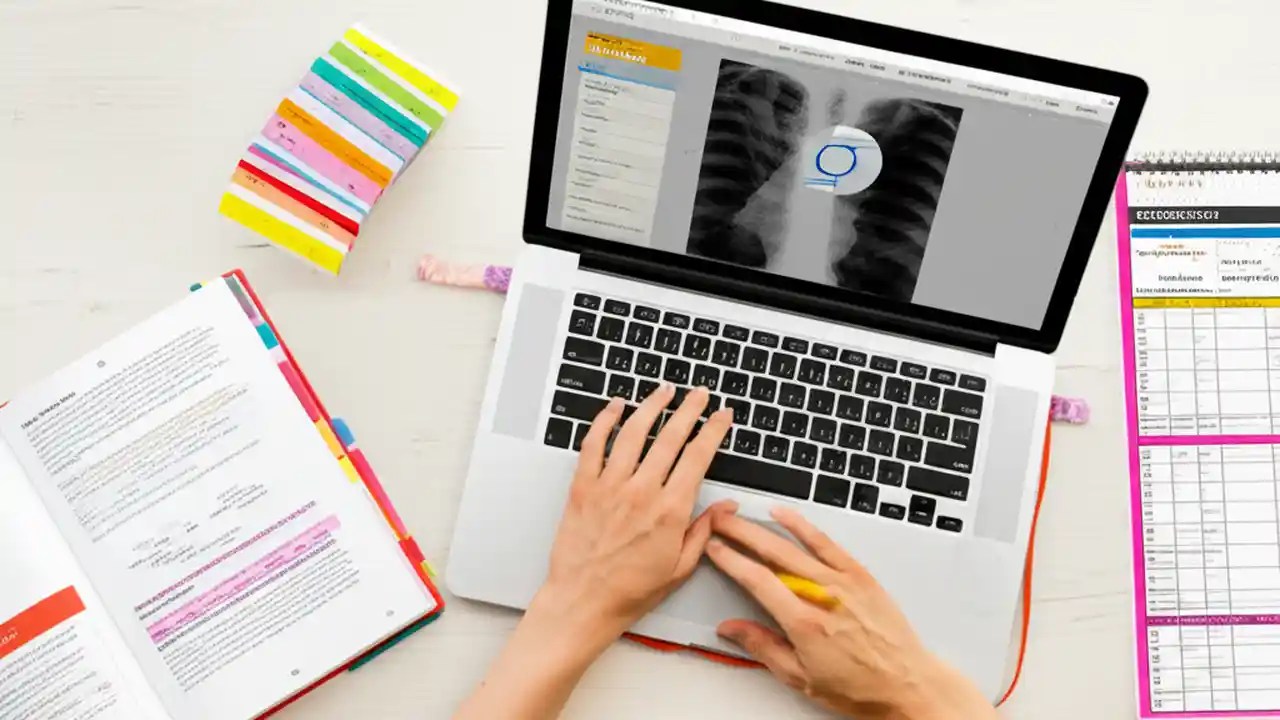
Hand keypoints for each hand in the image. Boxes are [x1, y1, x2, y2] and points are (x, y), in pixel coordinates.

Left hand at [535, 383, 735, 647]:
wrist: (583, 601)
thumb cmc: (630, 591)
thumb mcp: (680, 568)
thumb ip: (704, 532)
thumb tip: (726, 507)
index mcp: (670, 511)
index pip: (698, 457)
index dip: (714, 430)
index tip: (722, 415)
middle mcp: (641, 492)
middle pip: (670, 437)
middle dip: (689, 410)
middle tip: (699, 394)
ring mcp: (610, 486)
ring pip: (634, 432)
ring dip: (652, 406)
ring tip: (664, 391)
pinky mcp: (583, 487)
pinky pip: (594, 444)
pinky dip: (605, 420)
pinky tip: (616, 406)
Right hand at [707, 508, 996, 719]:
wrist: (907, 683)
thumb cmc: (859, 687)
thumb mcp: (802, 679)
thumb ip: (763, 648)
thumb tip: (730, 629)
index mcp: (804, 623)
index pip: (757, 581)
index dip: (730, 561)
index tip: (712, 548)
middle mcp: (822, 595)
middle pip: (771, 553)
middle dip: (739, 533)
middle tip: (717, 520)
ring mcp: (843, 581)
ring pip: (795, 544)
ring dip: (762, 526)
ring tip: (739, 513)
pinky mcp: (860, 574)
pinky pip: (826, 542)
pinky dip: (803, 526)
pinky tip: (784, 515)